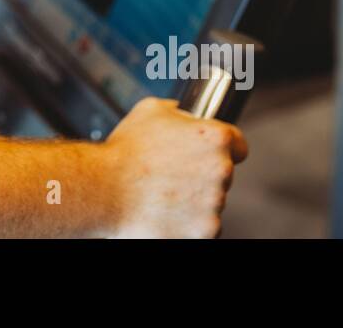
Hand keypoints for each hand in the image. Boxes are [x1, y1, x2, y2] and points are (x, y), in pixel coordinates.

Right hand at [101, 97, 247, 237]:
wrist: (103, 191)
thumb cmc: (124, 153)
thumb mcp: (151, 110)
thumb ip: (178, 111)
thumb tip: (185, 114)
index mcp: (214, 137)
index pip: (239, 145)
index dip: (223, 148)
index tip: (208, 155)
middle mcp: (221, 170)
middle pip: (223, 175)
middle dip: (202, 175)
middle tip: (173, 174)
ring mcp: (215, 204)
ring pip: (212, 203)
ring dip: (195, 201)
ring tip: (164, 194)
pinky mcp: (205, 232)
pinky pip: (203, 228)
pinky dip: (188, 224)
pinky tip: (166, 212)